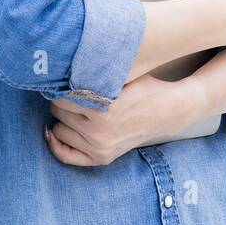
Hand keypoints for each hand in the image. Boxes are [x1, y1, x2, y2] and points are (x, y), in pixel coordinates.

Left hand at [44, 74, 200, 166]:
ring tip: (74, 108)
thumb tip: (62, 67)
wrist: (169, 111)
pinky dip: (57, 143)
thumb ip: (94, 74)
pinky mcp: (102, 157)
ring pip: (59, 131)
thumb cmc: (143, 87)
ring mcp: (100, 147)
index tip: (65, 78)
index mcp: (103, 108)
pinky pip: (65, 155)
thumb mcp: (121, 75)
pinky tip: (56, 131)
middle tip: (72, 92)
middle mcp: (99, 132)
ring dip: (63, 118)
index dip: (62, 85)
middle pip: (58, 112)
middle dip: (63, 100)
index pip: (62, 96)